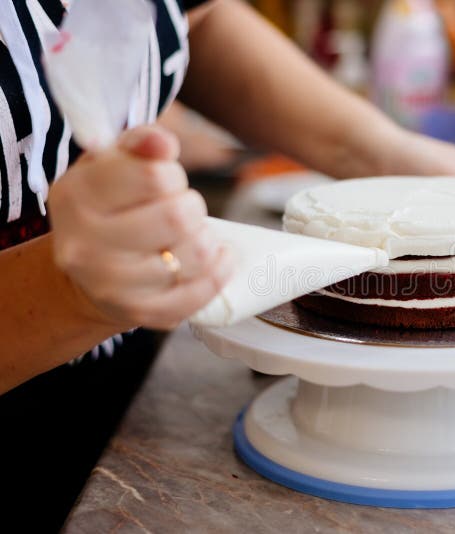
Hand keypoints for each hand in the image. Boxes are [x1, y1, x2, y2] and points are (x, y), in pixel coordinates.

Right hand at [49, 125, 234, 329]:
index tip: (164, 181)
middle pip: (180, 216)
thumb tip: (162, 141)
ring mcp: (112, 286)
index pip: (154, 176)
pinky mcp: (140, 313)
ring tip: (192, 234)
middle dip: (193, 207)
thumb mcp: (113, 165)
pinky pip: (202, 292)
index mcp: (76, 197)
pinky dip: (220, 271)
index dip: (172, 175)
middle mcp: (85, 246)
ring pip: (197, 254)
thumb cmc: (110, 207)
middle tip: (182, 210)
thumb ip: (140, 144)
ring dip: (206, 239)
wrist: (89, 273)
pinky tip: (215, 258)